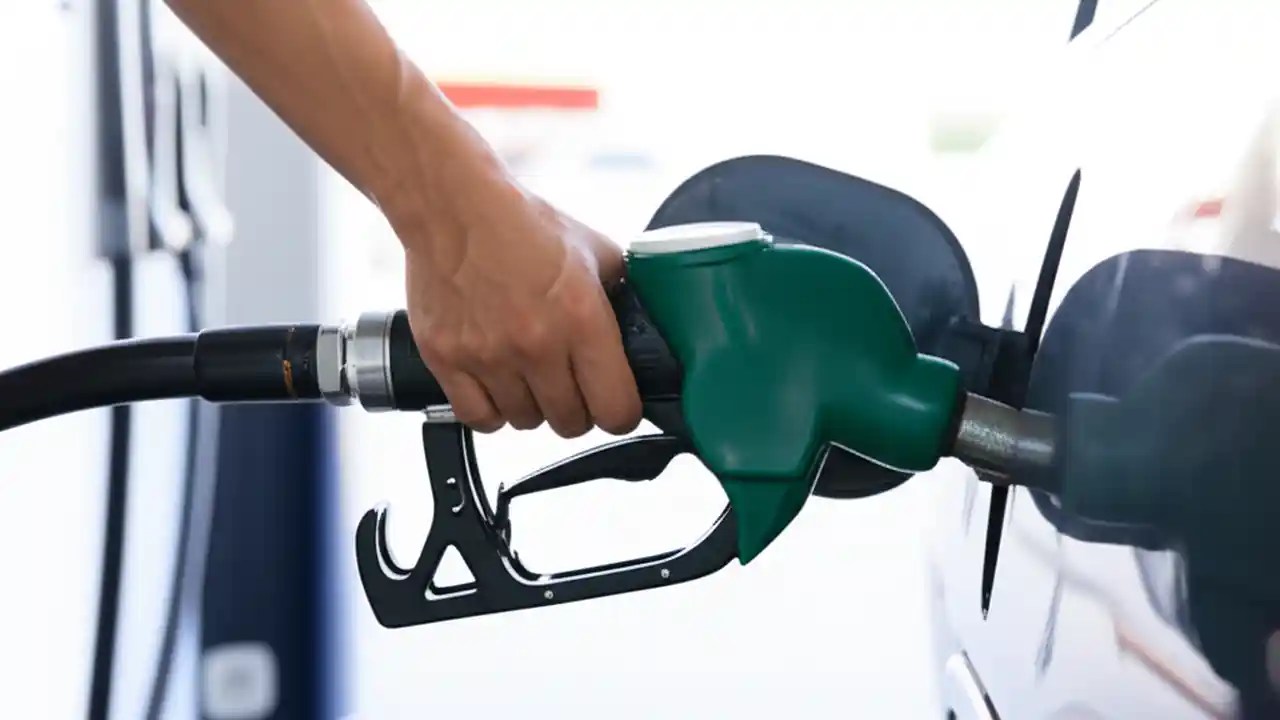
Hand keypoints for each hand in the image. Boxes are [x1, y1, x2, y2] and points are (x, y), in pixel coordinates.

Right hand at [396, 167, 642, 438]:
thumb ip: (622, 293)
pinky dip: (491, 409)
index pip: (616, 410)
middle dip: (577, 408)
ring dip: (533, 406)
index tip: (614, 403)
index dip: (620, 413)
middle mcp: (537, 344)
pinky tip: (498, 385)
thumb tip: (643, 327)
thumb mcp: (594, 250)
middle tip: (570, 384)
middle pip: (571, 423)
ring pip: (526, 422)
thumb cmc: (522, 225)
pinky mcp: (448, 360)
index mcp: (582, 318)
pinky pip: (479, 418)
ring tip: (529, 374)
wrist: (453, 206)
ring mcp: (489, 356)